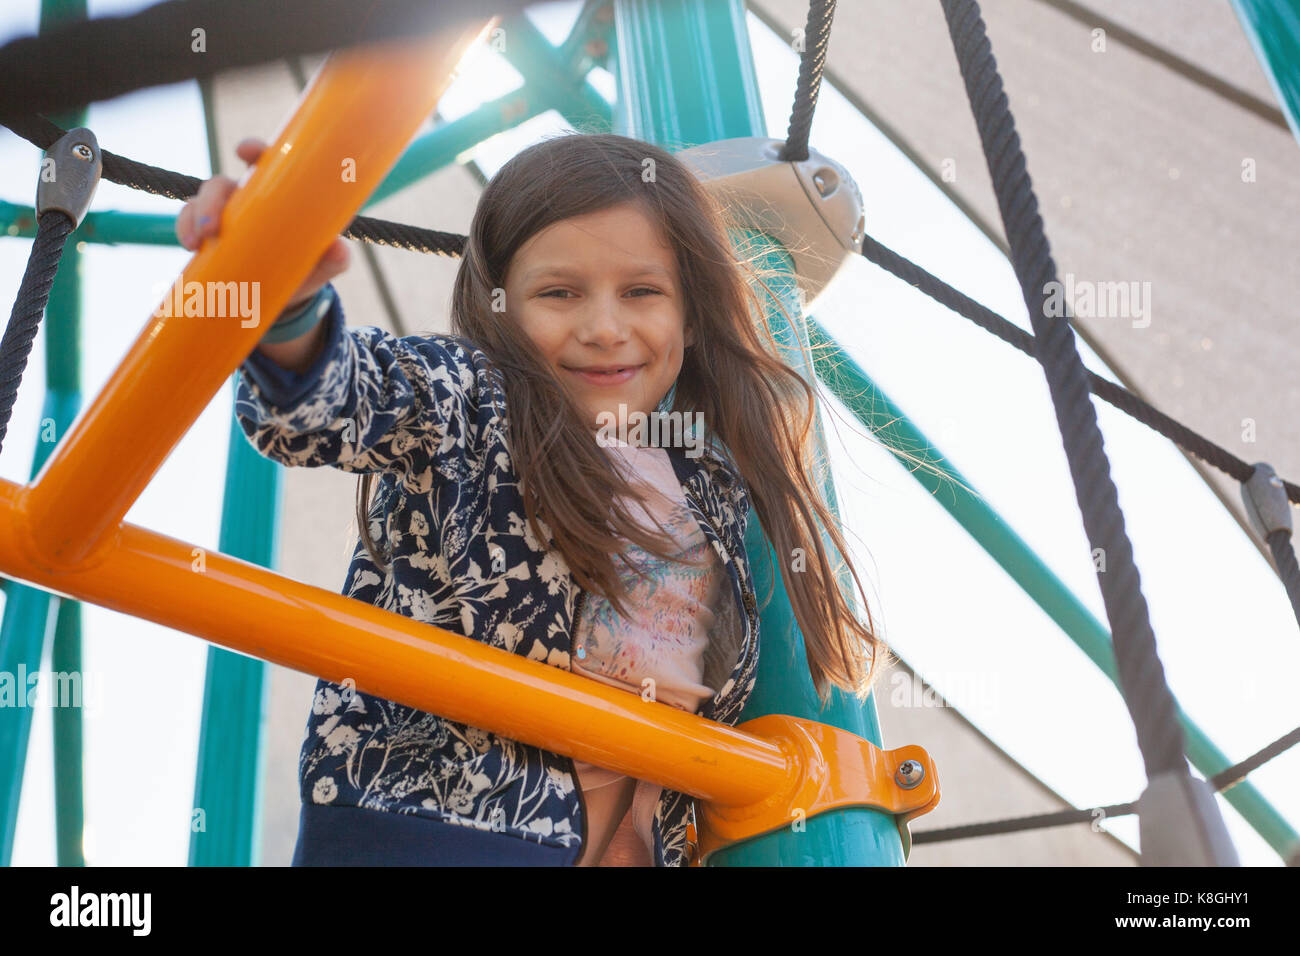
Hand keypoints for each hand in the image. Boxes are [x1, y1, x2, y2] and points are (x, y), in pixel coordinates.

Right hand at [175, 137, 350, 313]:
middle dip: (213, 198)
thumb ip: (336, 257)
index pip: (266, 162)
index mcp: (280, 193)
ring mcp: (227, 213)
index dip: (254, 150)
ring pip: (202, 200)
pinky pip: (189, 220)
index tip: (245, 151)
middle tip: (213, 227)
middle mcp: (250, 197)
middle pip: (223, 182)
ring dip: (194, 216)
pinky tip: (191, 245)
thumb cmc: (310, 266)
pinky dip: (185, 229)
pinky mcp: (210, 233)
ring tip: (197, 242)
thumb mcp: (327, 263)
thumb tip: (339, 249)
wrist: (289, 296)